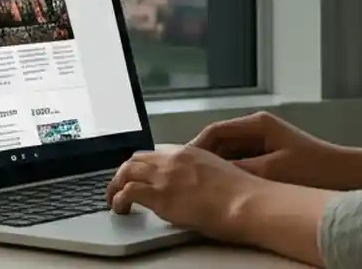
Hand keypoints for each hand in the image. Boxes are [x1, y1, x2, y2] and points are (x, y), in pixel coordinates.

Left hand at [104, 145, 268, 241]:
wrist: (246, 202)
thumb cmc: (242, 195)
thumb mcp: (218, 175)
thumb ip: (199, 176)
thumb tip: (192, 188)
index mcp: (189, 152)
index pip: (155, 153)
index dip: (142, 165)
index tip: (138, 175)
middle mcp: (173, 160)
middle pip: (136, 159)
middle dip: (125, 173)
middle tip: (120, 187)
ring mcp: (165, 176)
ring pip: (125, 172)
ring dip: (115, 186)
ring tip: (115, 201)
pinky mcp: (160, 196)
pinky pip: (127, 192)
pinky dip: (119, 200)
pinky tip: (121, 209)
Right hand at [191, 111, 349, 188]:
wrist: (345, 174)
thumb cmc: (313, 168)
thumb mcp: (270, 171)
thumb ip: (238, 170)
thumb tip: (210, 172)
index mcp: (257, 124)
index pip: (215, 131)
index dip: (196, 147)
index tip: (182, 163)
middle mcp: (258, 128)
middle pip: (220, 141)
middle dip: (204, 158)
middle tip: (187, 177)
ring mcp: (264, 141)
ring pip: (230, 153)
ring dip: (218, 167)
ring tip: (202, 184)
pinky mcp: (270, 154)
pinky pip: (242, 161)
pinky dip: (233, 172)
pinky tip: (226, 187)